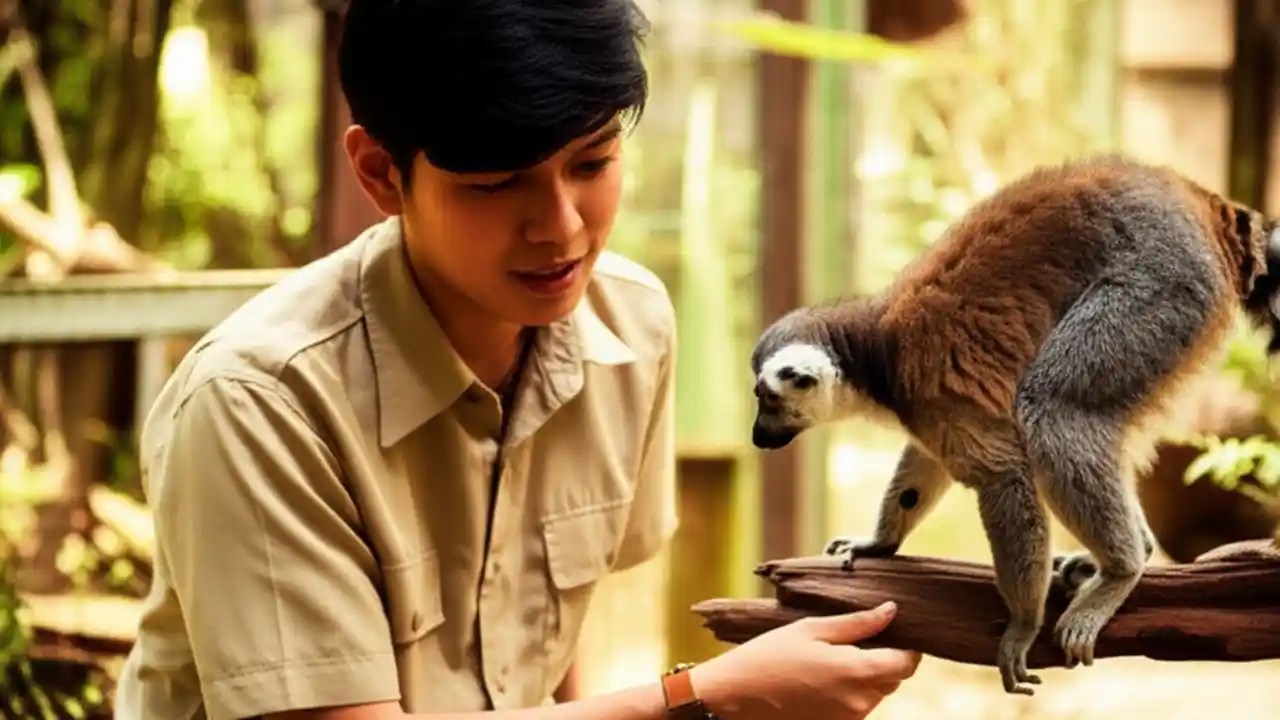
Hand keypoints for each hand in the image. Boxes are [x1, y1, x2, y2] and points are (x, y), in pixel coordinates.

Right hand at [690, 602, 920, 718]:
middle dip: (882, 658)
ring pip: (874, 693)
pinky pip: (855, 706)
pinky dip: (847, 691)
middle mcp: (859, 701)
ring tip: (828, 658)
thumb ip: (857, 622)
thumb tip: (891, 611)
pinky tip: (819, 678)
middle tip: (851, 639)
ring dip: (863, 675)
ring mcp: (848, 719)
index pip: (907, 663)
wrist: (735, 696)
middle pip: (892, 678)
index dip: (908, 646)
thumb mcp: (811, 629)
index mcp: (857, 672)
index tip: (895, 631)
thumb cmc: (769, 656)